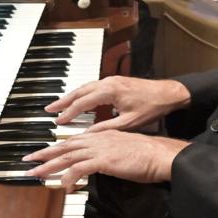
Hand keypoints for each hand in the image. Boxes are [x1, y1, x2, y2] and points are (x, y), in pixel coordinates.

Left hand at [25, 131, 190, 189]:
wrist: (160, 155)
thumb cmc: (147, 156)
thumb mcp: (123, 152)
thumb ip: (109, 155)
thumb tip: (99, 164)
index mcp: (102, 136)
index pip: (73, 141)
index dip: (56, 147)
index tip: (43, 153)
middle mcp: (98, 139)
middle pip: (65, 146)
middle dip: (44, 153)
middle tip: (29, 160)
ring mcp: (100, 149)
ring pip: (67, 156)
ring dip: (50, 166)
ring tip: (37, 173)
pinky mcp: (104, 160)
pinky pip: (80, 169)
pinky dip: (70, 178)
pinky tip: (65, 187)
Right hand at [46, 76, 191, 129]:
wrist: (169, 94)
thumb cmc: (152, 107)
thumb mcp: (128, 123)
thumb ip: (106, 128)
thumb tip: (88, 136)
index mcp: (109, 91)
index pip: (82, 103)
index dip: (69, 113)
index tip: (58, 122)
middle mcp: (108, 83)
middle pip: (79, 92)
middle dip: (62, 101)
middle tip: (48, 109)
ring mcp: (111, 80)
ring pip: (85, 87)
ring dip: (71, 96)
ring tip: (58, 105)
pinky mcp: (115, 82)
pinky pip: (93, 87)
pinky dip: (82, 94)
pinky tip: (78, 101)